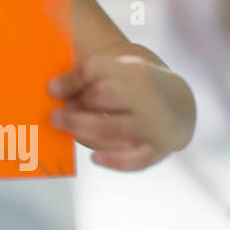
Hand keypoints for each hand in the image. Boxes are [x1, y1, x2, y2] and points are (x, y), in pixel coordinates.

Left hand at [48, 42, 194, 170]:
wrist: (179, 104)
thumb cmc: (130, 87)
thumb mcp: (114, 71)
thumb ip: (84, 77)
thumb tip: (52, 90)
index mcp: (132, 68)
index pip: (96, 69)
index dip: (71, 81)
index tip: (51, 91)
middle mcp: (145, 93)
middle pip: (103, 95)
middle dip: (76, 107)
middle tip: (56, 116)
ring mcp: (154, 122)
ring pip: (112, 128)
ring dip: (82, 129)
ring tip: (63, 127)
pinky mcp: (158, 148)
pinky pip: (136, 159)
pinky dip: (114, 161)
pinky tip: (94, 158)